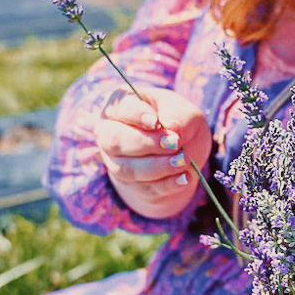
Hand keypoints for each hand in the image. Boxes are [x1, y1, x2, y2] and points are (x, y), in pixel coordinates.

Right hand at [94, 84, 211, 220]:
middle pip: (116, 140)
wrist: (183, 152)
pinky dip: (166, 184)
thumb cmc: (178, 121)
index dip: (135, 114)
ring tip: (183, 160)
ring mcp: (115, 161)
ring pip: (127, 168)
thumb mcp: (185, 111)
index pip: (119, 107)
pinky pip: (143, 188)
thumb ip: (179, 116)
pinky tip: (185, 177)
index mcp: (120, 105)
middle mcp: (109, 133)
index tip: (155, 122)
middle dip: (146, 143)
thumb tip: (172, 128)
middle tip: (175, 143)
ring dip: (157, 166)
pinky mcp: (129, 185)